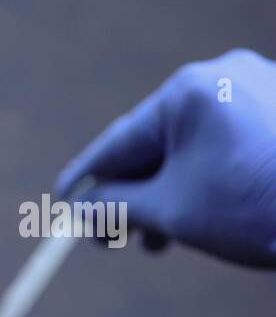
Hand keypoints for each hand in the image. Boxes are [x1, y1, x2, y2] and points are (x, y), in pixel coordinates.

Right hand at [56, 48, 275, 267]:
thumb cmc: (258, 208)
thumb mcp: (172, 211)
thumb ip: (116, 205)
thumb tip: (79, 209)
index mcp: (187, 92)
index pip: (118, 141)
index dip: (84, 178)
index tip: (60, 203)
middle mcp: (222, 77)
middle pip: (153, 141)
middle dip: (130, 193)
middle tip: (111, 238)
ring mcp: (257, 89)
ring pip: (189, 145)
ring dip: (165, 192)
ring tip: (159, 239)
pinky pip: (222, 143)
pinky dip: (201, 178)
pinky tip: (196, 215)